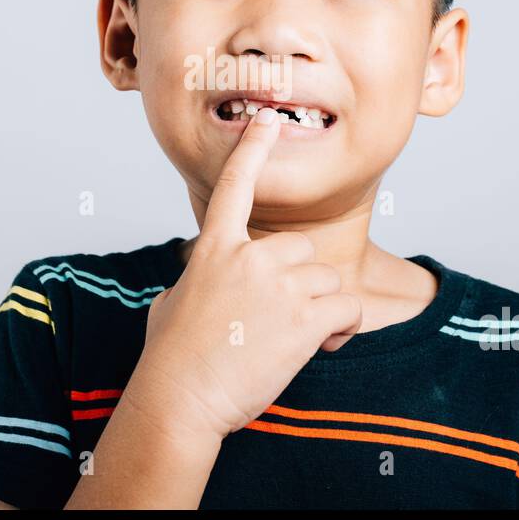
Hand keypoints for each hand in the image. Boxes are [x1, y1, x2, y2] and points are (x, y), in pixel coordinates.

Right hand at [132, 106, 361, 441]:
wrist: (179, 399)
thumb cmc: (170, 361)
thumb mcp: (171, 306)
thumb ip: (194, 284)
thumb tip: (190, 291)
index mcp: (213, 249)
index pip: (236, 185)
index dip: (253, 149)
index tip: (267, 119)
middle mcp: (249, 257)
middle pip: (301, 249)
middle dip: (301, 284)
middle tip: (281, 323)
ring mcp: (279, 285)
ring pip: (327, 279)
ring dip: (322, 310)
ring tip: (293, 344)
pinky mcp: (304, 318)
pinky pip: (348, 308)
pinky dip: (343, 330)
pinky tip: (321, 347)